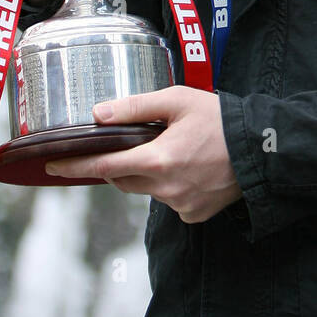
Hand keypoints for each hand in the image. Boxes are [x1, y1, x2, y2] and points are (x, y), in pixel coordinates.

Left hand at [44, 86, 242, 223]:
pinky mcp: (195, 215)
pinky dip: (169, 185)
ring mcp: (180, 205)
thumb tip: (97, 114)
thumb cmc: (220, 119)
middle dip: (116, 164)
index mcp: (157, 160)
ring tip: (170, 149)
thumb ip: (135, 107)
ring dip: (146, 173)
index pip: (103, 167)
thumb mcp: (177, 101)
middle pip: (122, 180)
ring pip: (146, 190)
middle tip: (123, 145)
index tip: (53, 166)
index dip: (75, 167)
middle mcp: (165, 189)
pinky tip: (189, 167)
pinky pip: (169, 200)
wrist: (264, 149)